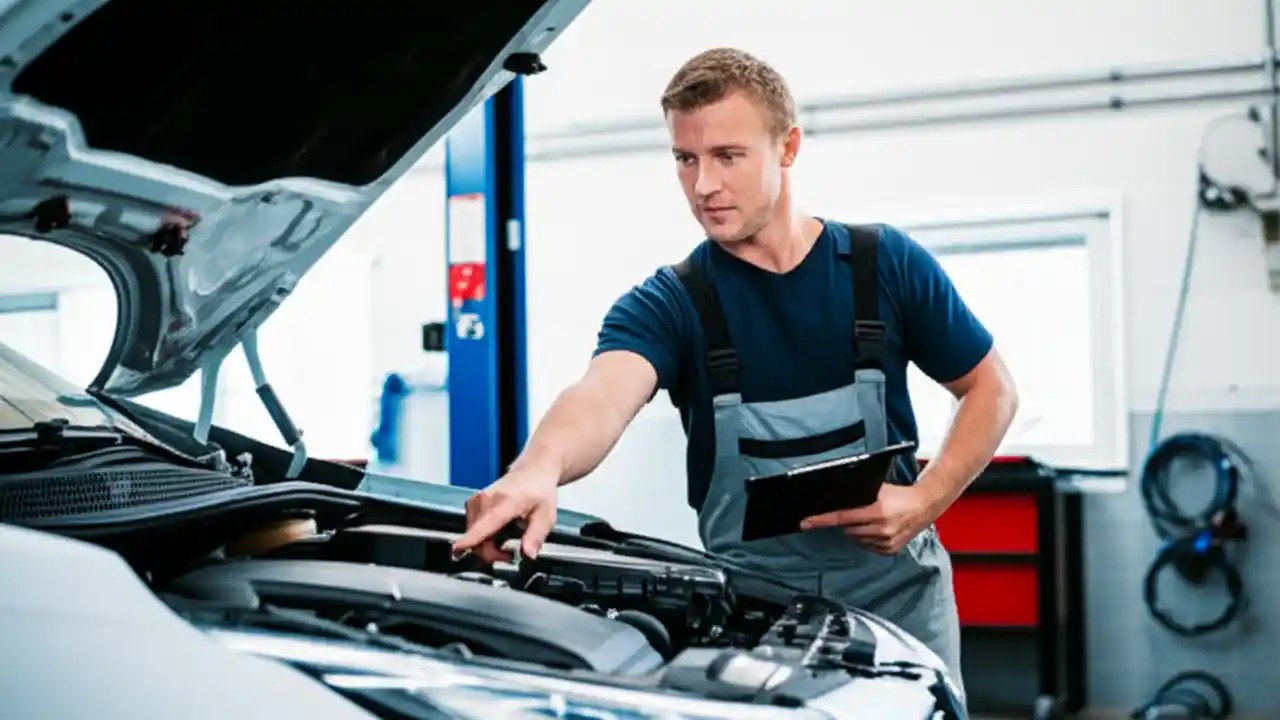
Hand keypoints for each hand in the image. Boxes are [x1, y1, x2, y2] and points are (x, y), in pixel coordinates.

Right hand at [451, 463, 558, 563]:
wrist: (533, 472)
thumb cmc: (539, 493)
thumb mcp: (546, 517)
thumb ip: (535, 537)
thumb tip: (528, 555)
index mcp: (504, 503)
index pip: (483, 525)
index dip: (469, 540)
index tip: (457, 549)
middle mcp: (485, 500)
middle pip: (476, 538)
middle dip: (490, 553)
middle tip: (508, 555)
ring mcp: (476, 501)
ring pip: (472, 536)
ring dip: (486, 546)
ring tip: (505, 542)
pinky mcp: (472, 503)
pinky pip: (472, 529)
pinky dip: (482, 536)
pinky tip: (497, 532)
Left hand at [799, 483, 941, 555]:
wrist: (924, 506)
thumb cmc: (901, 495)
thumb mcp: (878, 489)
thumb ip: (859, 495)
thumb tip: (835, 499)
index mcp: (877, 511)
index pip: (841, 517)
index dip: (821, 520)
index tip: (806, 522)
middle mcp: (881, 529)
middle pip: (847, 529)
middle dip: (846, 522)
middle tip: (857, 512)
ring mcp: (886, 542)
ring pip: (856, 538)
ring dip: (857, 530)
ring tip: (871, 519)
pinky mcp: (890, 550)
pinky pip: (867, 546)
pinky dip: (867, 538)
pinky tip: (877, 528)